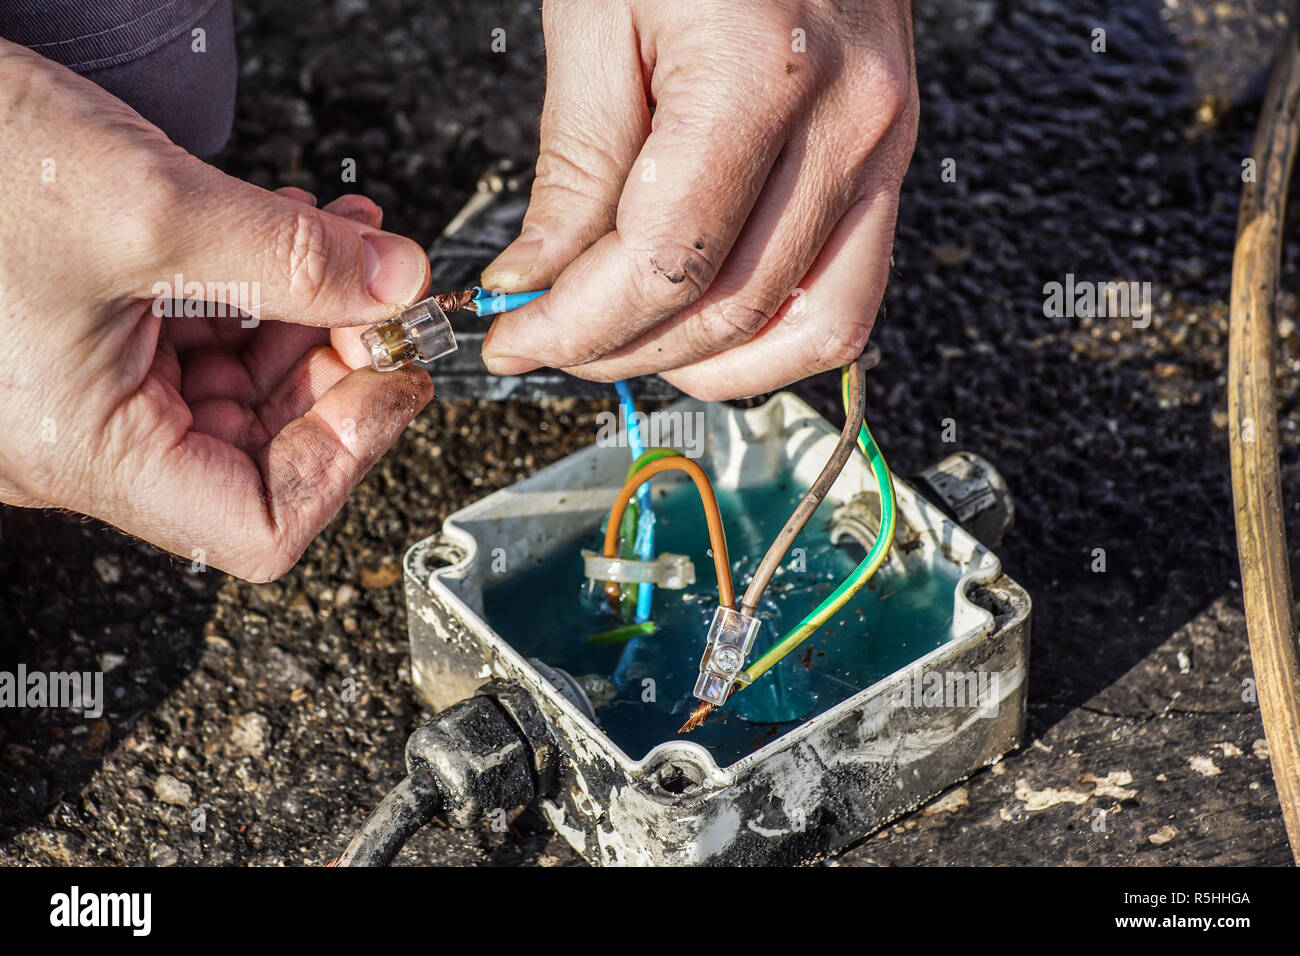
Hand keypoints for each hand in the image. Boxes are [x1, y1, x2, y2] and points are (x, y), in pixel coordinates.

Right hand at [0, 40, 431, 580]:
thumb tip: (395, 286)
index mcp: (88, 450)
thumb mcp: (146, 210)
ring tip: (345, 247)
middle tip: (379, 297)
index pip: (260, 526)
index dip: (347, 457)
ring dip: (308, 317)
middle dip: (336, 366)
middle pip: (262, 448)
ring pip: (236, 385)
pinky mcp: (84, 337)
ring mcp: (83, 389)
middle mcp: (86, 438)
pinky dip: (257, 292)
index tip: (392, 376)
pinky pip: (196, 339)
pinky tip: (293, 237)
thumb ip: (290, 260)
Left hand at [479, 0, 916, 398]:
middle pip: (726, 306)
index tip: (515, 335)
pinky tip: (709, 333)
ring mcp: (884, 145)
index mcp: (763, 72)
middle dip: (618, 348)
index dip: (575, 322)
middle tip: (548, 343)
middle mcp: (847, 121)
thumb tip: (541, 280)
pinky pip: (850, 299)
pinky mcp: (890, 158)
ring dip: (700, 363)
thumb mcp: (595, 17)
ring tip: (625, 347)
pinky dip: (776, 340)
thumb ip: (574, 169)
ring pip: (804, 329)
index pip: (662, 262)